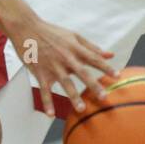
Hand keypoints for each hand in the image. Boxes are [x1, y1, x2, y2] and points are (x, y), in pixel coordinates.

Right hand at [2, 13, 116, 116]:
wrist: (27, 28)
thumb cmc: (52, 32)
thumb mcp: (73, 35)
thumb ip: (92, 47)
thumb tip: (110, 55)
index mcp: (74, 48)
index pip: (94, 59)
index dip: (106, 67)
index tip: (118, 76)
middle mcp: (65, 58)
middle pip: (82, 73)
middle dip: (93, 85)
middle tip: (103, 97)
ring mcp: (52, 66)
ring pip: (64, 83)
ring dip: (73, 96)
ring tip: (81, 109)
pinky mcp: (40, 73)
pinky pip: (44, 90)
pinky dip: (47, 102)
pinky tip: (51, 115)